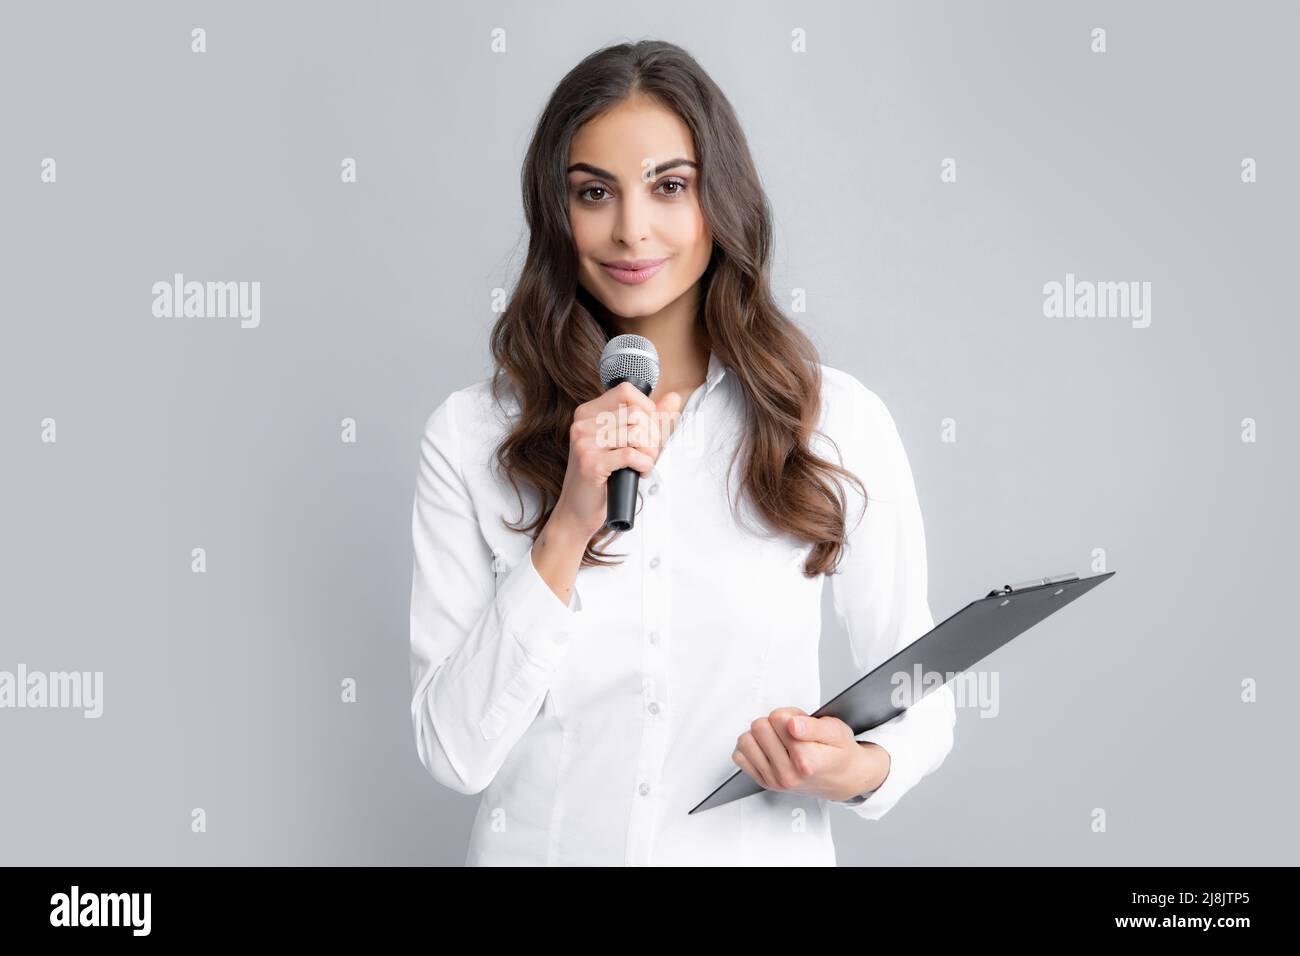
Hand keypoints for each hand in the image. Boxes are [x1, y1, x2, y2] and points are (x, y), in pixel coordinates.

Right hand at [550, 381, 683, 538]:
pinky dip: (644, 465)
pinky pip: (631, 454)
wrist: (576, 513)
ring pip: (637, 432)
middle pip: (636, 413)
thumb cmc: (602, 479)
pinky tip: (639, 473)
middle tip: (648, 455)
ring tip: (643, 465)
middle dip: (653, 436)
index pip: (626, 391)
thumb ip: (650, 419)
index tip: (647, 431)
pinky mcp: (591, 464)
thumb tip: (674, 397)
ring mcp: (584, 443)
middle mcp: (582, 424)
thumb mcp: (625, 443)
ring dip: (650, 453)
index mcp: (587, 413)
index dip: (647, 409)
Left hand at [732, 706, 889, 801]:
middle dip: (775, 722)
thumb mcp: (836, 732)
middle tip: (792, 731)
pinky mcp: (764, 782)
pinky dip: (752, 747)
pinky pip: (740, 756)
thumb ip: (813, 727)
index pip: (778, 718)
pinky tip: (769, 749)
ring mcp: (774, 780)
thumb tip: (791, 724)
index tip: (802, 723)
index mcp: (806, 760)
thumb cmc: (839, 753)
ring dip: (761, 735)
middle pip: (759, 727)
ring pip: (746, 740)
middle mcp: (788, 774)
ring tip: (781, 739)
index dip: (790, 714)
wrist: (843, 778)